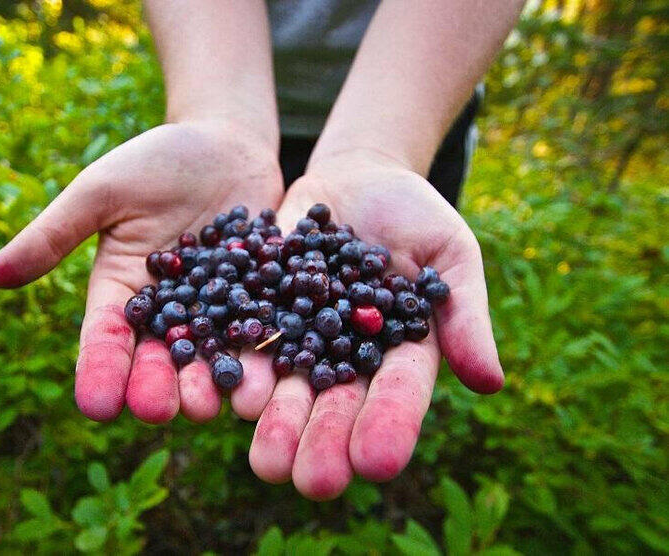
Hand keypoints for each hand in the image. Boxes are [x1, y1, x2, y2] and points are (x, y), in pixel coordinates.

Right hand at [0, 119, 282, 423]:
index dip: (99, 371)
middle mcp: (168, 312)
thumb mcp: (102, 191)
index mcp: (121, 291)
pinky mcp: (261, 301)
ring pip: (210, 356)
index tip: (95, 406)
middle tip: (158, 412)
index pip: (104, 338)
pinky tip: (268, 374)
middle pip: (159, 359)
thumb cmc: (155, 161)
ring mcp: (215, 311)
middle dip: (156, 387)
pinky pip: (261, 331)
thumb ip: (55, 234)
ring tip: (211, 404)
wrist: (225, 143)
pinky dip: (261, 353)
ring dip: (210, 383)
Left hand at [248, 150, 503, 499]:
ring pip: (284, 385)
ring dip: (273, 421)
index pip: (398, 395)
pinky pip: (244, 339)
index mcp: (398, 352)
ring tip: (264, 458)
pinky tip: (222, 392)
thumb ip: (463, 314)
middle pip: (335, 404)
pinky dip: (233, 365)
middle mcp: (344, 356)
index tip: (378, 463)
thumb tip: (491, 382)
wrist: (355, 179)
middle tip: (312, 482)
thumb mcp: (450, 253)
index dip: (390, 426)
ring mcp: (299, 335)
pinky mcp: (259, 309)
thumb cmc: (416, 215)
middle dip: (323, 442)